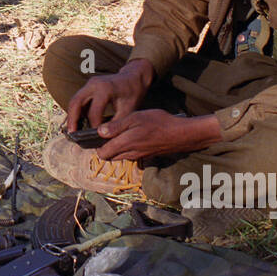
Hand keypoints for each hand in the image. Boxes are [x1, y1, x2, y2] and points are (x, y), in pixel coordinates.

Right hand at [66, 59, 153, 131]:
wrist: (134, 77)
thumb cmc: (133, 93)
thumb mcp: (128, 110)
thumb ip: (116, 123)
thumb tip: (104, 136)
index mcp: (105, 89)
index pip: (94, 111)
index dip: (94, 126)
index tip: (95, 136)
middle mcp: (94, 84)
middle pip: (76, 102)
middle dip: (72, 119)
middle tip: (72, 134)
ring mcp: (90, 83)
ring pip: (74, 100)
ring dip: (72, 115)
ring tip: (72, 130)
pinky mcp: (88, 85)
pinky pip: (78, 98)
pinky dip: (76, 110)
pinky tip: (78, 122)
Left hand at [94, 110, 221, 160]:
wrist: (181, 134)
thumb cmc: (159, 122)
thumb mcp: (135, 118)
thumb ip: (116, 126)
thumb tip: (99, 132)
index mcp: (125, 144)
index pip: (103, 153)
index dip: (96, 146)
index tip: (96, 136)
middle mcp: (130, 154)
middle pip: (110, 157)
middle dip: (105, 148)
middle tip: (106, 134)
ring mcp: (139, 156)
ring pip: (120, 156)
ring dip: (116, 148)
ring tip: (118, 134)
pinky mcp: (146, 156)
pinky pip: (131, 155)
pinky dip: (127, 149)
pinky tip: (132, 137)